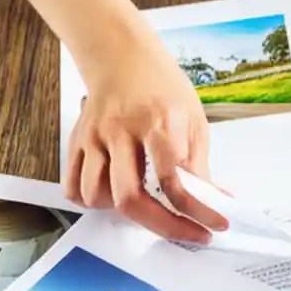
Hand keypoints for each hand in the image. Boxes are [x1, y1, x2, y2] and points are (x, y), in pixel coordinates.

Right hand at [64, 24, 228, 242]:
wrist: (122, 57)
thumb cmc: (162, 87)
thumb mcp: (193, 120)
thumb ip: (199, 164)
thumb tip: (217, 202)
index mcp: (157, 123)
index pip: (174, 180)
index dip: (197, 211)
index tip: (215, 225)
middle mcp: (121, 131)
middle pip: (129, 196)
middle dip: (164, 226)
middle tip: (189, 233)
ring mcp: (94, 137)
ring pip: (96, 195)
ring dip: (124, 213)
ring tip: (149, 205)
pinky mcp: (76, 142)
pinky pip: (74, 187)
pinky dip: (93, 201)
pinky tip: (115, 196)